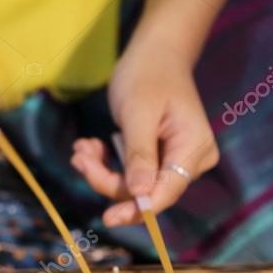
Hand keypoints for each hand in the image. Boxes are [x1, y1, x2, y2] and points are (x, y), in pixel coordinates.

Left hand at [71, 44, 218, 225]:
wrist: (155, 54)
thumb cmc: (148, 76)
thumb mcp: (138, 114)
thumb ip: (139, 155)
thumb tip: (140, 195)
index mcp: (194, 149)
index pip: (166, 192)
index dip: (137, 209)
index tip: (108, 218)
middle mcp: (190, 161)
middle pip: (145, 191)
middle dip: (107, 179)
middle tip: (79, 157)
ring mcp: (176, 161)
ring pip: (133, 185)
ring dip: (102, 170)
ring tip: (82, 148)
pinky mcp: (159, 160)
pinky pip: (131, 175)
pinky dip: (107, 164)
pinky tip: (91, 146)